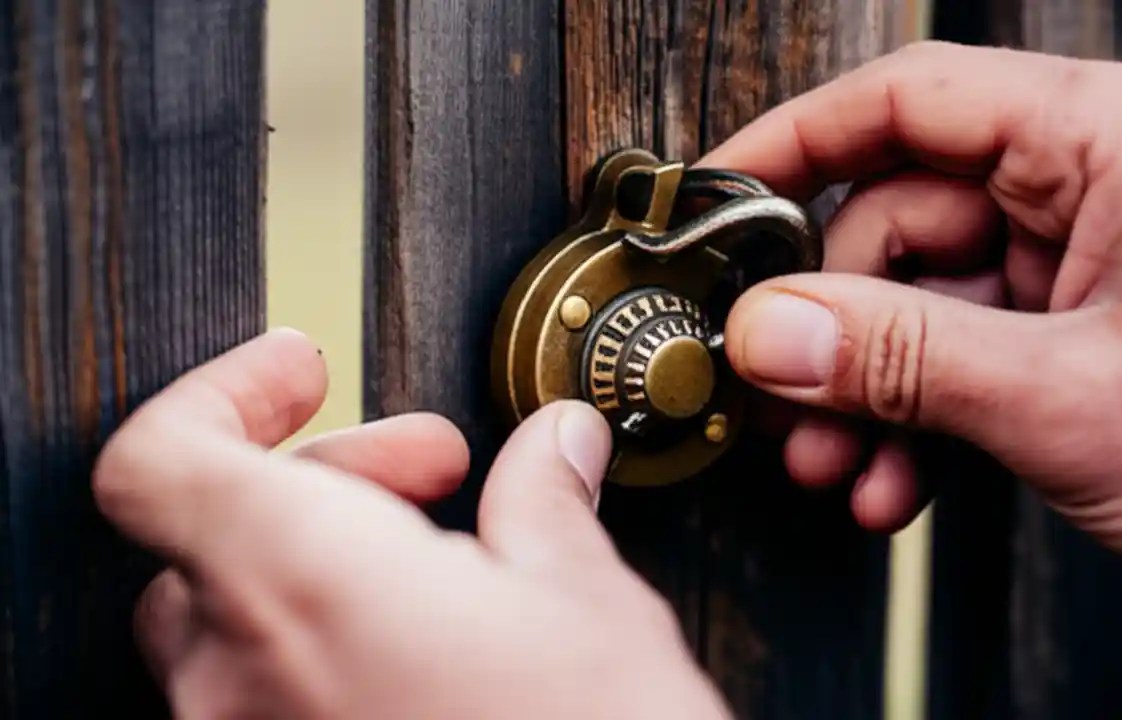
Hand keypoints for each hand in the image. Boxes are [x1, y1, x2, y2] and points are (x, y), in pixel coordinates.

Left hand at [93, 329, 728, 718]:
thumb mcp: (586, 605)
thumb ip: (545, 500)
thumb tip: (556, 445)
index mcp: (303, 586)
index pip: (159, 459)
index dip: (220, 394)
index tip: (298, 372)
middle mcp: (241, 679)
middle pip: (210, 533)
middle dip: (325, 475)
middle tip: (431, 469)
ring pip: (237, 621)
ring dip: (326, 560)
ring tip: (447, 561)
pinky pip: (268, 698)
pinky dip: (329, 644)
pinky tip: (433, 650)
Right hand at [704, 42, 1121, 598]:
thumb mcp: (1069, 401)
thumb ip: (903, 358)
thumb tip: (772, 331)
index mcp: (1108, 141)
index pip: (908, 101)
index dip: (796, 144)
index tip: (718, 197)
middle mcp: (1096, 184)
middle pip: (902, 220)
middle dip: (834, 325)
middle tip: (780, 398)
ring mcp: (1092, 261)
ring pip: (928, 301)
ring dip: (871, 390)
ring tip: (840, 465)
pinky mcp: (1092, 330)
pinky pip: (970, 352)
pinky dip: (923, 418)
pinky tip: (897, 482)